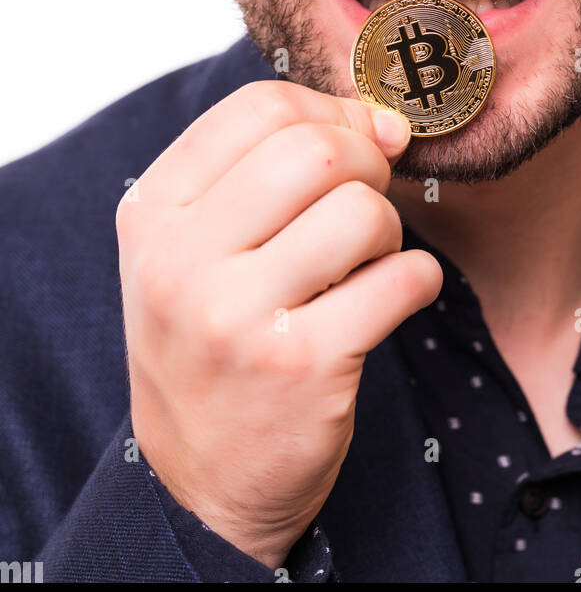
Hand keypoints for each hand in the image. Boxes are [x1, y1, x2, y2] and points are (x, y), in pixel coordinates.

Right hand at [116, 81, 441, 569]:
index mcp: (151, 214)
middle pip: (316, 149)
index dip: (328, 111)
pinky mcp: (302, 366)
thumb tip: (386, 122)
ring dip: (388, 230)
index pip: (259, 109)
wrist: (198, 483)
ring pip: (362, 211)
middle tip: (366, 205)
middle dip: (367, 164)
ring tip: (366, 263)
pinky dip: (417, 280)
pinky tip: (388, 301)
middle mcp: (180, 261)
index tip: (354, 141)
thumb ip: (272, 172)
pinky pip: (403, 279)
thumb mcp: (199, 250)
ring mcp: (236, 317)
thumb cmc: (214, 342)